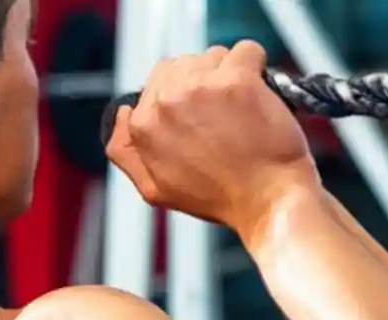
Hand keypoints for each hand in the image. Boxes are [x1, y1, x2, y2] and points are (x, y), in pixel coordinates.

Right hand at [106, 42, 317, 233]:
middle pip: (182, 63)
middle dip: (202, 80)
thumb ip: (126, 152)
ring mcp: (202, 87)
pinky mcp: (237, 79)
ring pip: (214, 56)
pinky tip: (258, 91)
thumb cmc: (217, 197)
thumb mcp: (154, 189)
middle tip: (221, 111)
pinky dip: (256, 66)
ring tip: (240, 106)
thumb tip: (121, 115)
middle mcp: (167, 101)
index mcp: (144, 125)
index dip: (181, 94)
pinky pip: (247, 51)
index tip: (200, 112)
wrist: (266, 199)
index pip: (156, 81)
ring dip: (228, 73)